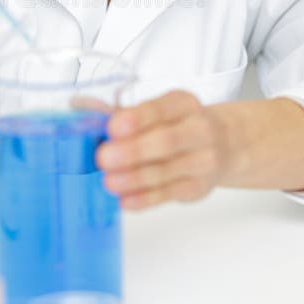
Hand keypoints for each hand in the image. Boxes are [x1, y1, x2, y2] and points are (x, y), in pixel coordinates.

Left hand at [96, 90, 232, 210]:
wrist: (222, 144)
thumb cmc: (177, 125)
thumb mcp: (156, 111)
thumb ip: (121, 113)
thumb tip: (81, 107)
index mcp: (183, 104)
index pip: (160, 108)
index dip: (137, 119)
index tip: (113, 127)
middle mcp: (199, 129)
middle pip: (166, 142)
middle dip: (133, 151)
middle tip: (103, 157)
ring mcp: (203, 160)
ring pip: (166, 171)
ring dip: (134, 178)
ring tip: (109, 181)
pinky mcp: (198, 187)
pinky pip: (169, 195)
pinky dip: (145, 199)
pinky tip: (125, 200)